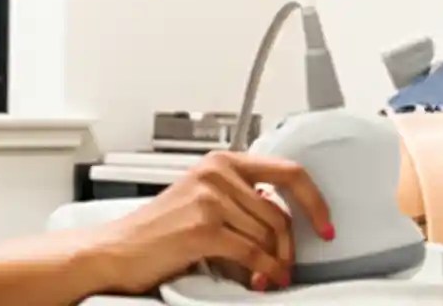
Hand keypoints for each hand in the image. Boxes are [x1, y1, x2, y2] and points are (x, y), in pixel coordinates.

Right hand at [100, 150, 333, 294]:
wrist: (116, 251)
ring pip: (267, 236)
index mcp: (221, 161)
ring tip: (266, 276)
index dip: (315, 200)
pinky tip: (262, 280)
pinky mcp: (203, 228)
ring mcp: (210, 198)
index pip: (288, 171)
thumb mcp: (203, 200)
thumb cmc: (158, 231)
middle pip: (280, 213)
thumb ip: (240, 201)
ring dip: (273, 263)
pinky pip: (252, 253)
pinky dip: (264, 271)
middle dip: (289, 247)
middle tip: (287, 267)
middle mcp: (217, 173)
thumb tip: (286, 226)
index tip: (326, 224)